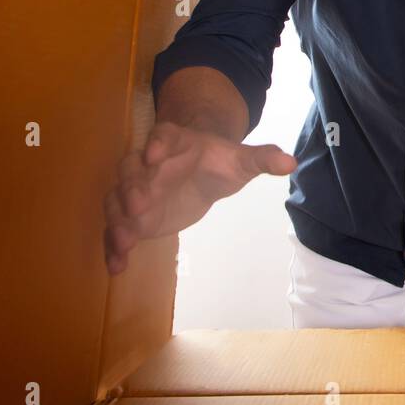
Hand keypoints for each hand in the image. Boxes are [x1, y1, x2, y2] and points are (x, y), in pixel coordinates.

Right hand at [103, 120, 296, 275]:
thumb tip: (291, 161)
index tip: (154, 155)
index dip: (157, 144)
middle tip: (136, 207)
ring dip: (118, 222)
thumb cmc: (217, 160)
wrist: (198, 170)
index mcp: (173, 141)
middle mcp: (146, 164)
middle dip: (132, 189)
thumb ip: (262, 158)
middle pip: (132, 172)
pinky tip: (116, 267)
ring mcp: (135, 190)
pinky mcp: (133, 217)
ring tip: (124, 243)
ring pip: (118, 203)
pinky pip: (118, 229)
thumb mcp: (241, 160)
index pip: (162, 137)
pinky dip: (113, 247)